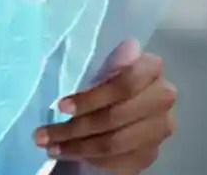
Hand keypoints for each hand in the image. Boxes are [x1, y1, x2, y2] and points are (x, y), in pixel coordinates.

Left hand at [34, 39, 176, 174]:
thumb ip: (113, 62)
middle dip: (75, 128)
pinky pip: (116, 161)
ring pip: (114, 143)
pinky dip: (90, 159)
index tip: (61, 106)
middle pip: (116, 117)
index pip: (126, 83)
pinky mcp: (150, 153)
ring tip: (51, 146)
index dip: (92, 97)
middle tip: (43, 135)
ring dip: (77, 147)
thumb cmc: (106, 84)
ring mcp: (160, 128)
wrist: (118, 113)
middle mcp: (162, 98)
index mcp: (152, 68)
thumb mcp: (103, 70)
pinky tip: (71, 154)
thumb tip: (129, 45)